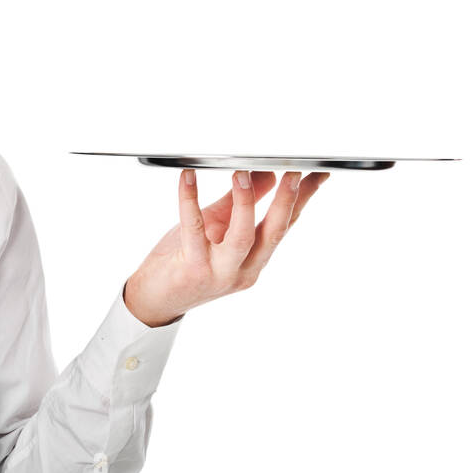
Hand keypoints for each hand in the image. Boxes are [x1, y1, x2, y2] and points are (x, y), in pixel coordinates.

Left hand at [123, 169, 329, 325]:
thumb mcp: (218, 230)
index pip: (286, 225)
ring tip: (242, 174)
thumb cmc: (185, 264)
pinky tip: (188, 178)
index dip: (303, 198)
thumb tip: (267, 175)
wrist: (156, 300)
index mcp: (255, 260)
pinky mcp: (193, 268)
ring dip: (245, 203)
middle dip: (287, 201)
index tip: (317, 173)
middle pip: (274, 232)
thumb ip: (239, 204)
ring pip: (242, 236)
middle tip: (293, 171)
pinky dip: (190, 200)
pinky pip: (193, 229)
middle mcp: (244, 269)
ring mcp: (220, 272)